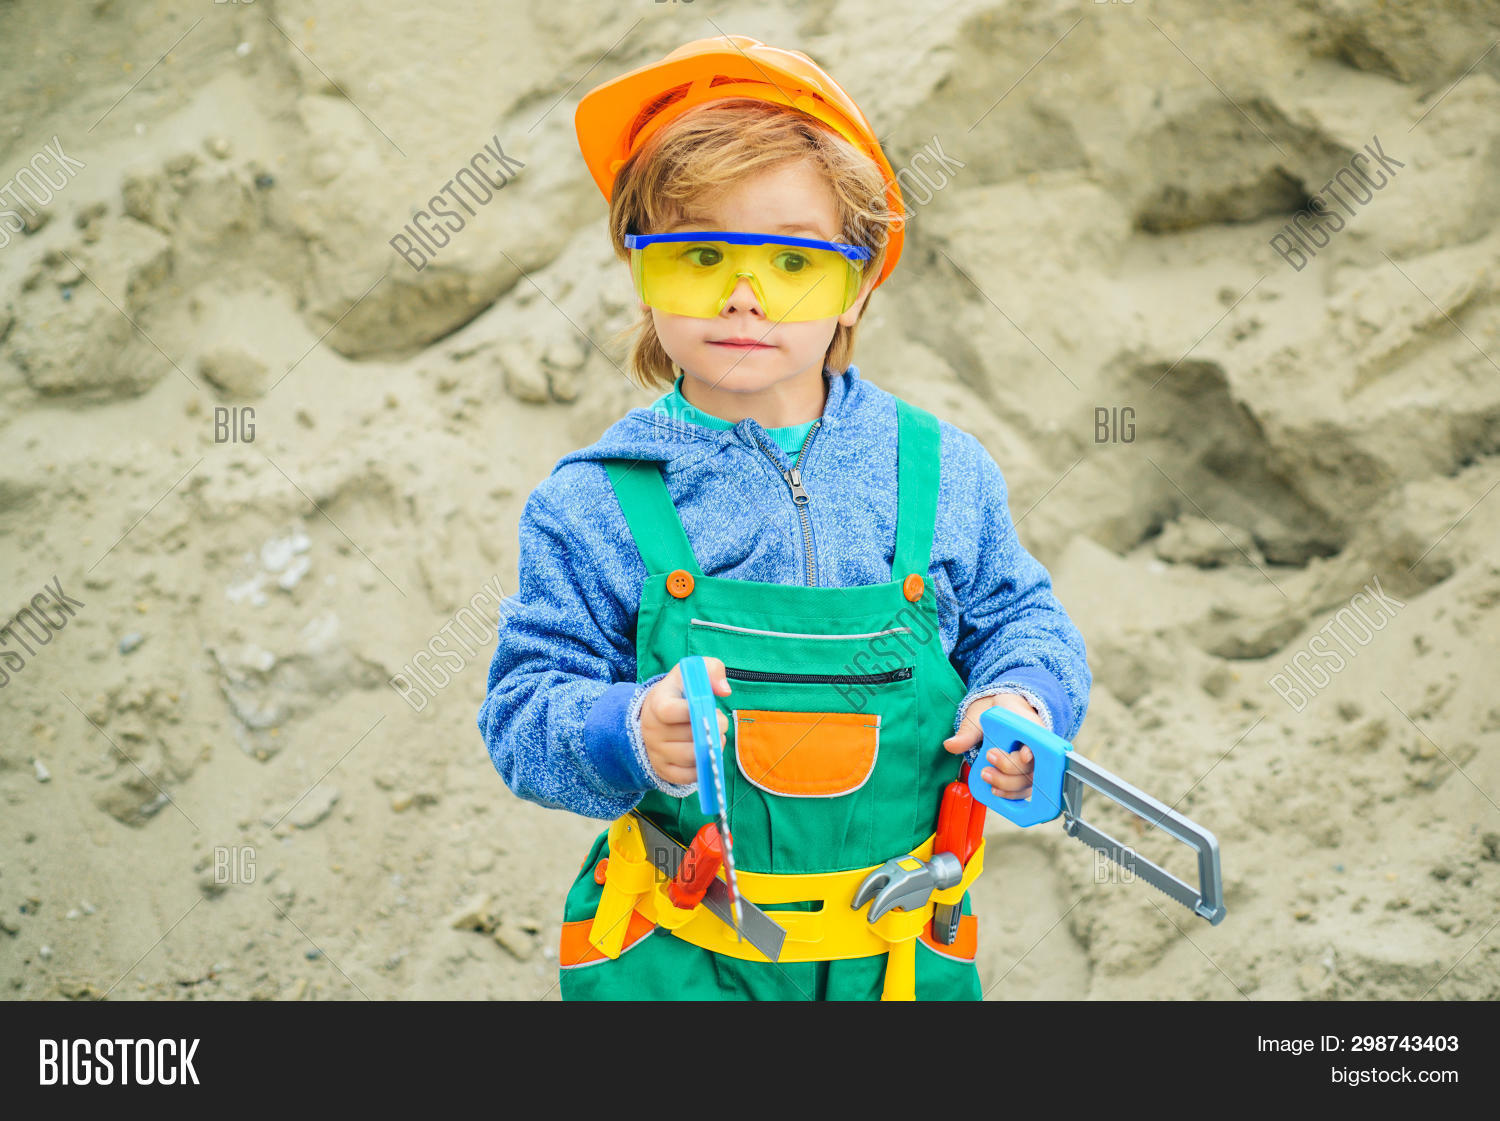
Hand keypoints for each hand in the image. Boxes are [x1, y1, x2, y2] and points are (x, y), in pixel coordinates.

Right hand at [639, 657, 731, 786]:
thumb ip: (711, 670)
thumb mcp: (690, 673)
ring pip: (690, 757)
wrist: (655, 715)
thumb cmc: (679, 692)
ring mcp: (656, 752)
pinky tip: (707, 753)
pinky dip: (703, 767)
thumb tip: (724, 690)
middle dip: (713, 730)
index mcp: (657, 703)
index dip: (694, 710)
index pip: (669, 711)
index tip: (711, 707)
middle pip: (688, 736)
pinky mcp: (663, 770)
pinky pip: (687, 776)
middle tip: (720, 723)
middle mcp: (652, 730)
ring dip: (711, 749)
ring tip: (715, 737)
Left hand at [942, 693, 1039, 799]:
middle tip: (988, 760)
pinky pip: (1024, 791)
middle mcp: (1037, 746)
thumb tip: (950, 745)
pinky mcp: (1026, 776)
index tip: (1023, 755)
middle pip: (1032, 765)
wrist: (1002, 714)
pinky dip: (1010, 794)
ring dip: (1007, 784)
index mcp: (1029, 725)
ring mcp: (1034, 763)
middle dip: (1009, 768)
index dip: (1034, 749)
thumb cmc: (994, 714)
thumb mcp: (978, 717)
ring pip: (1028, 782)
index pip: (1039, 739)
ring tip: (986, 776)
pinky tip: (995, 791)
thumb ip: (967, 733)